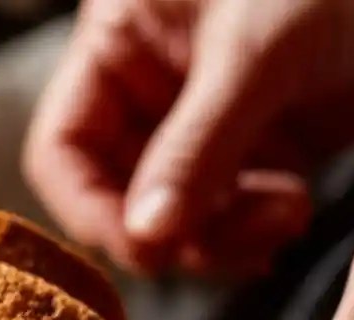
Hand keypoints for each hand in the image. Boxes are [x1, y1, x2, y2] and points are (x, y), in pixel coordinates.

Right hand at [23, 0, 353, 274]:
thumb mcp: (260, 53)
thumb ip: (197, 148)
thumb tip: (144, 242)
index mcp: (121, 40)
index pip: (63, 148)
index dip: (94, 209)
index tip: (153, 245)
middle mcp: (152, 86)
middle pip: (117, 194)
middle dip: (174, 230)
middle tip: (243, 238)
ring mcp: (207, 122)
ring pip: (175, 216)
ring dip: (218, 239)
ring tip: (287, 217)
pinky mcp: (263, 148)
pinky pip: (229, 217)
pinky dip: (249, 236)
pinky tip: (289, 224)